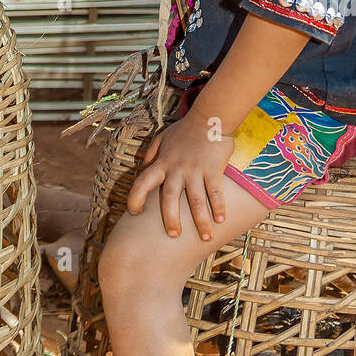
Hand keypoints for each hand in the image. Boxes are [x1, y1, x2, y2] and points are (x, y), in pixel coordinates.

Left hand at [127, 108, 233, 239]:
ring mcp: (195, 170)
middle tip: (173, 235)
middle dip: (170, 219)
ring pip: (195, 201)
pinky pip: (215, 192)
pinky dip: (218, 207)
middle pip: (169, 198)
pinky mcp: (212, 170)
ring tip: (205, 237)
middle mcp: (176, 169)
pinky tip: (221, 220)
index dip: (135, 198)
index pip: (142, 182)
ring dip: (201, 221)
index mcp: (162, 163)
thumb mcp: (163, 137)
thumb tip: (143, 165)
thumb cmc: (185, 129)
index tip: (134, 213)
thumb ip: (152, 152)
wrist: (209, 118)